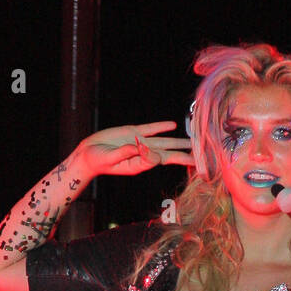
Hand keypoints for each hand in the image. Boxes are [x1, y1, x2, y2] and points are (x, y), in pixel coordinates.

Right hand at [71, 121, 193, 181]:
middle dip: (186, 155)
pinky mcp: (133, 133)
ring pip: (164, 141)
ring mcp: (140, 143)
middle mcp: (144, 155)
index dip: (158, 153)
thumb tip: (141, 146)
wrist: (88, 155)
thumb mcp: (113, 159)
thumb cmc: (99, 161)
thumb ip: (127, 153)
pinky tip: (173, 126)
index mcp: (141, 164)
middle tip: (202, 156)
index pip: (159, 159)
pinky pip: (151, 129)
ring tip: (193, 141)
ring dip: (179, 141)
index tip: (145, 148)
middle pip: (170, 154)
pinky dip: (162, 127)